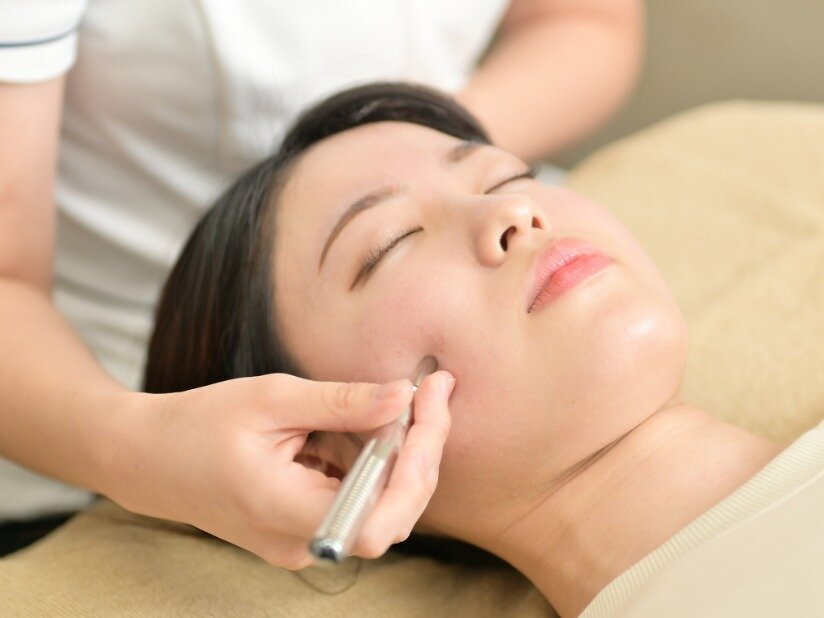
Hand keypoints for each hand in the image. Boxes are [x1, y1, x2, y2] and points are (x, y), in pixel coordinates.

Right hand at [104, 370, 454, 568]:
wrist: (148, 459)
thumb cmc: (200, 425)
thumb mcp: (270, 400)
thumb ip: (341, 403)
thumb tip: (404, 396)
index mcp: (284, 511)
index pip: (380, 518)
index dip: (418, 466)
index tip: (430, 403)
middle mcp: (301, 541)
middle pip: (393, 513)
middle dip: (423, 451)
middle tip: (432, 391)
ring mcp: (304, 541)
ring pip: (383, 507)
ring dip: (404, 454)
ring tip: (412, 401)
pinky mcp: (305, 528)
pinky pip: (359, 501)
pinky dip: (378, 462)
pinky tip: (379, 424)